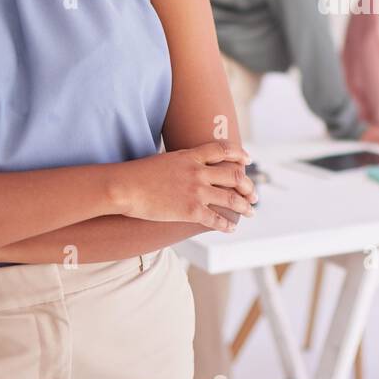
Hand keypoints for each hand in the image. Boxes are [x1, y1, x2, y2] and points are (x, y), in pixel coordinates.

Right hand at [113, 141, 257, 232]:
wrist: (124, 186)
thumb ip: (182, 162)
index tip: (248, 160)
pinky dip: (226, 224)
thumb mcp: (165, 160)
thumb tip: (189, 164)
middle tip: (254, 194)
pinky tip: (230, 228)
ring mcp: (195, 191)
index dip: (239, 154)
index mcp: (191, 156)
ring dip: (244, 206)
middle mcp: (198, 172)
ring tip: (250, 212)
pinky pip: (216, 219)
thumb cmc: (138, 174)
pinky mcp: (190, 210)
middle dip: (248, 185)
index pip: (223, 149)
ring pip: (231, 198)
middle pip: (234, 174)